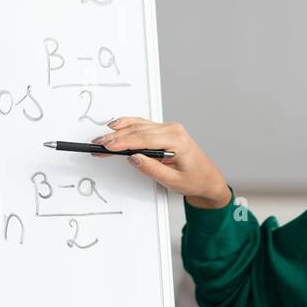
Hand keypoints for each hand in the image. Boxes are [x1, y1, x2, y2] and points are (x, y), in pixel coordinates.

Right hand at [91, 117, 230, 207]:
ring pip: (139, 126)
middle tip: (98, 144)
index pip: (144, 139)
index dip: (123, 142)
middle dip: (116, 137)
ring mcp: (170, 129)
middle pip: (139, 130)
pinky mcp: (166, 131)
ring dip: (119, 131)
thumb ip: (152, 169)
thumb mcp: (173, 181)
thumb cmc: (195, 180)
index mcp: (177, 141)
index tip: (107, 146)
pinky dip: (129, 126)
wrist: (208, 179)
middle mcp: (174, 130)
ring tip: (103, 138)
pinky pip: (144, 125)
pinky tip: (116, 126)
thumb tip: (133, 158)